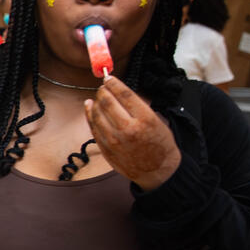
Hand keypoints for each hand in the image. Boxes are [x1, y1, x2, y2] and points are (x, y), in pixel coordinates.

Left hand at [84, 76, 180, 190]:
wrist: (158, 171)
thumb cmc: (159, 144)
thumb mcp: (156, 121)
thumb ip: (137, 108)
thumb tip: (118, 92)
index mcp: (145, 119)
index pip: (125, 94)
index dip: (114, 83)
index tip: (108, 77)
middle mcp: (129, 129)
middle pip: (108, 103)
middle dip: (103, 91)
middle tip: (102, 87)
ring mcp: (115, 140)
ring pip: (97, 114)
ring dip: (95, 102)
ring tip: (97, 97)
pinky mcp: (106, 148)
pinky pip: (93, 127)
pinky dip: (90, 115)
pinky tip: (90, 107)